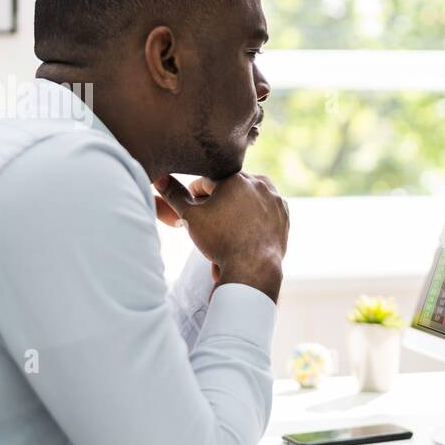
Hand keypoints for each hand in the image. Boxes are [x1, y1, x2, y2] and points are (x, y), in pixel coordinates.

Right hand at [154, 173, 289, 301]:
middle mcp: (258, 182)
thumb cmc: (220, 241)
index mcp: (234, 177)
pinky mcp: (284, 213)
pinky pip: (264, 210)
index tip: (192, 210)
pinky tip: (245, 231)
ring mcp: (274, 197)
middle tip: (210, 222)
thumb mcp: (191, 217)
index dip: (194, 197)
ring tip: (227, 228)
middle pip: (229, 189)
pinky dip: (254, 217)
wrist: (253, 268)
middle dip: (217, 203)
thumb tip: (159, 178)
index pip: (205, 182)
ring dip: (235, 208)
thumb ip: (174, 195)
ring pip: (247, 199)